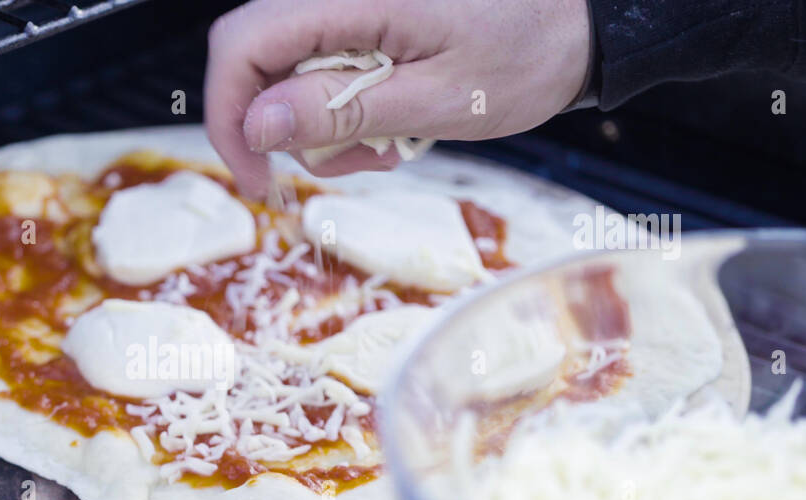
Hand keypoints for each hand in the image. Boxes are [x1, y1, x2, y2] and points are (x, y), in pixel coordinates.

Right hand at [204, 0, 591, 196]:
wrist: (576, 23)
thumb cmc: (523, 55)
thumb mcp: (435, 100)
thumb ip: (341, 110)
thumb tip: (257, 125)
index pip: (243, 44)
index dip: (230, 115)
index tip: (255, 176)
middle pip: (252, 57)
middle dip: (274, 128)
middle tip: (327, 170)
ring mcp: (348, 6)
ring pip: (282, 69)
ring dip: (314, 127)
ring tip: (380, 149)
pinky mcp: (359, 21)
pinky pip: (317, 66)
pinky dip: (337, 110)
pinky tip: (386, 128)